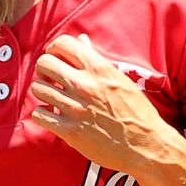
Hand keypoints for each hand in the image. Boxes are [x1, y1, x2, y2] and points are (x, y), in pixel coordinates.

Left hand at [29, 34, 185, 185]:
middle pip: (44, 63)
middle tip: (51, 79)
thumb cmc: (136, 111)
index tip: (57, 58)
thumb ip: (96, 59)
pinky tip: (52, 115)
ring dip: (43, 92)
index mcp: (100, 69)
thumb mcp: (120, 79)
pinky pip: (39, 115)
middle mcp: (86, 86)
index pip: (63, 43)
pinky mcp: (70, 132)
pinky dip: (42, 114)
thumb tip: (82, 39)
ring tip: (53, 98)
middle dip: (44, 69)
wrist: (147, 146)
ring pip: (38, 89)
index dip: (55, 49)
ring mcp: (77, 109)